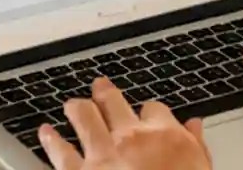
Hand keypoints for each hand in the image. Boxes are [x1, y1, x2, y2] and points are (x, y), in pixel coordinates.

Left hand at [40, 77, 211, 169]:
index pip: (156, 110)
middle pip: (114, 102)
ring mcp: (102, 154)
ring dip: (77, 108)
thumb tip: (195, 128)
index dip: (150, 111)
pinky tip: (46, 133)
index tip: (148, 113)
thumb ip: (196, 148)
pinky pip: (60, 152)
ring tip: (73, 105)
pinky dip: (51, 140)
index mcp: (167, 138)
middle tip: (100, 88)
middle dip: (105, 93)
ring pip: (84, 117)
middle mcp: (131, 139)